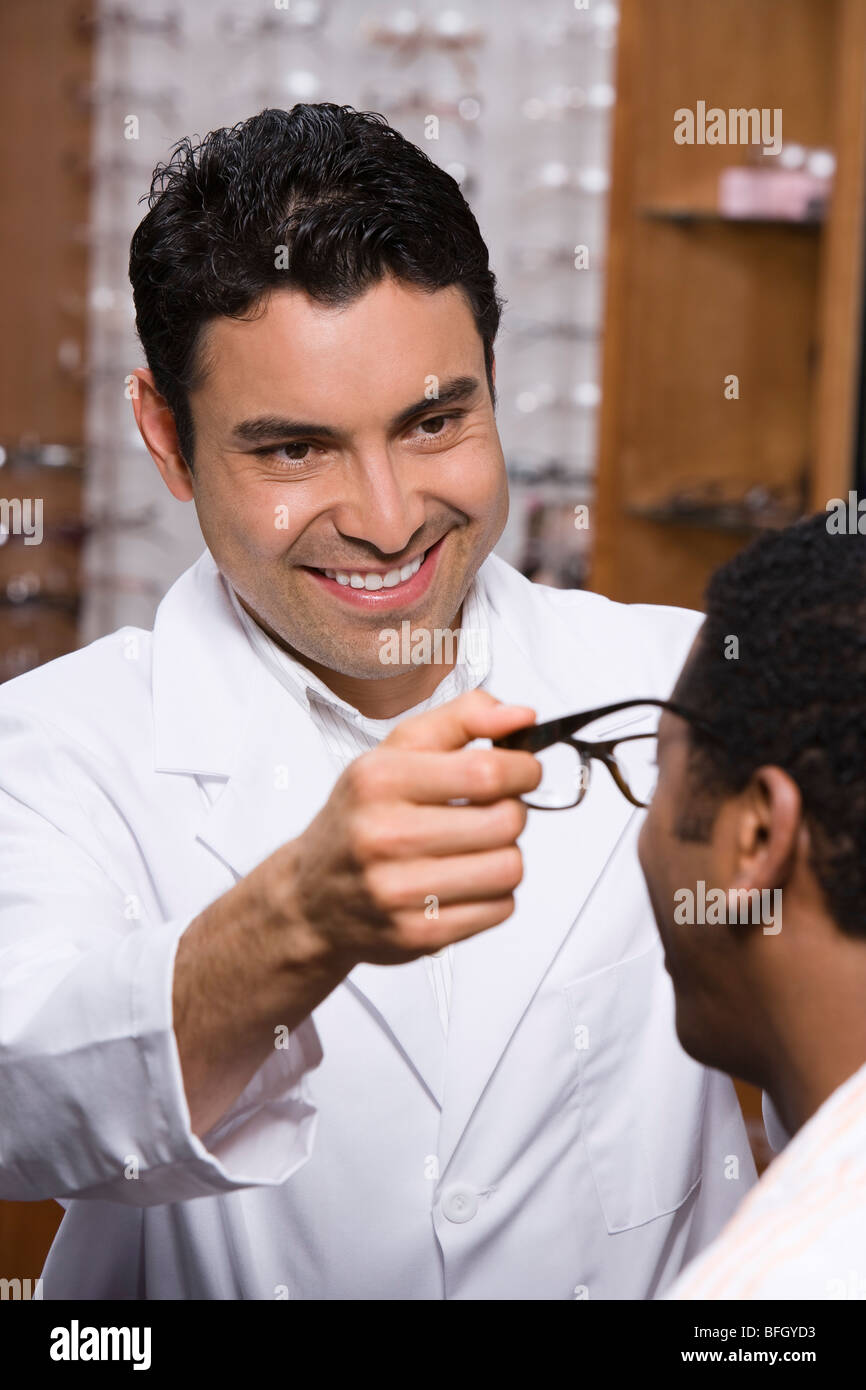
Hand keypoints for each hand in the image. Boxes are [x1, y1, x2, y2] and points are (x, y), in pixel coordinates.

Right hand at [265, 689, 539, 967]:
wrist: (311, 896)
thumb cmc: (361, 817)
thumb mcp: (397, 750)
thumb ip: (463, 718)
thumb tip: (522, 716)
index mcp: (379, 779)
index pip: (486, 771)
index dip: (523, 769)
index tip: (522, 771)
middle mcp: (385, 835)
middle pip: (506, 821)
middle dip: (511, 811)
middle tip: (488, 811)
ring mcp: (400, 891)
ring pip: (510, 868)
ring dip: (505, 855)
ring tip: (474, 848)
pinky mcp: (419, 933)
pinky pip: (500, 909)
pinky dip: (494, 894)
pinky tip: (462, 881)